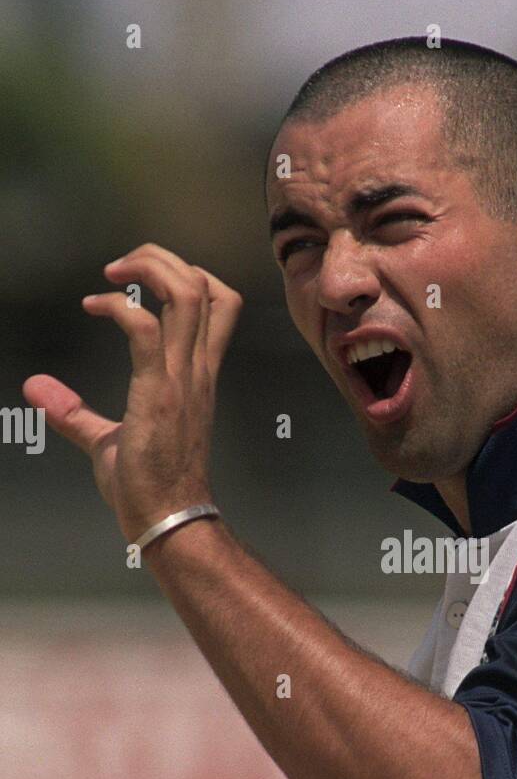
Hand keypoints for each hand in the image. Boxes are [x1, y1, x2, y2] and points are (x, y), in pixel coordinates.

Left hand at [22, 244, 242, 542]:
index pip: (219, 303)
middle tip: (120, 267)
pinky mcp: (158, 392)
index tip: (138, 285)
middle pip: (203, 286)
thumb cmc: (151, 487)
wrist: (171, 519)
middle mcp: (196, 370)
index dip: (183, 276)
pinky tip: (94, 308)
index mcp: (196, 375)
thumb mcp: (107, 441)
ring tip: (112, 276)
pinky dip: (117, 307)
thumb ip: (75, 413)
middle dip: (160, 260)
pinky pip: (144, 329)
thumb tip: (36, 389)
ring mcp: (181, 379)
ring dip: (148, 270)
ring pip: (186, 294)